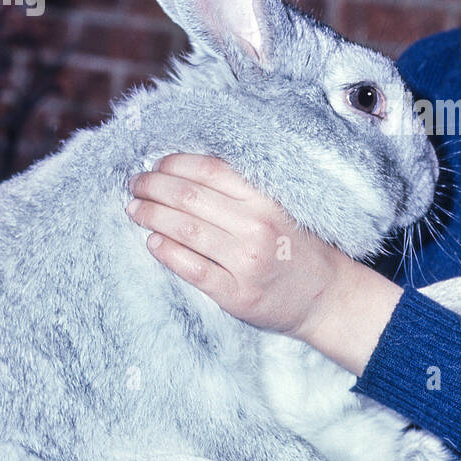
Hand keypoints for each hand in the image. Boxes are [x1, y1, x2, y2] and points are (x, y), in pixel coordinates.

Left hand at [125, 154, 347, 341]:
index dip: (175, 163)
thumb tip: (186, 171)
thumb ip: (242, 191)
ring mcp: (245, 262)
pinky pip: (191, 268)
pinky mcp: (235, 293)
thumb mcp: (279, 208)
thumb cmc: (297, 247)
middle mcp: (256, 227)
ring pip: (184, 230)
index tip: (157, 165)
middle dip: (153, 187)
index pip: (210, 170)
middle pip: (190, 197)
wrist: (325, 296)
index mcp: (267, 200)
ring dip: (151, 216)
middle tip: (135, 185)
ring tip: (134, 209)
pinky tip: (152, 242)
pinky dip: (166, 252)